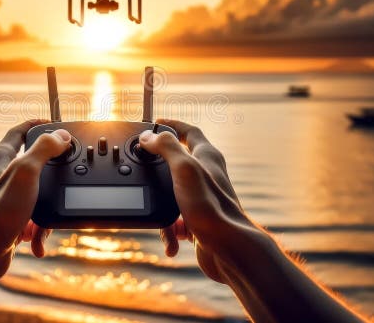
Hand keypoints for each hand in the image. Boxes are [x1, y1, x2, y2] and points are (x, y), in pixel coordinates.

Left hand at [0, 119, 70, 281]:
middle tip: (61, 182)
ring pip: (37, 197)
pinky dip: (37, 231)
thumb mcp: (26, 170)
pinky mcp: (9, 220)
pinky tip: (36, 240)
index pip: (19, 131)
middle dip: (52, 178)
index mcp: (0, 157)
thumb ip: (44, 149)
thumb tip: (61, 135)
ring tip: (40, 224)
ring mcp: (5, 198)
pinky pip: (32, 221)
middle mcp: (0, 175)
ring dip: (44, 212)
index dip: (38, 124)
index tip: (55, 125)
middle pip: (35, 166)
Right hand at [139, 119, 256, 283]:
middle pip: (178, 164)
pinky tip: (173, 237)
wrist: (229, 249)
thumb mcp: (183, 168)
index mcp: (207, 157)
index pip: (190, 131)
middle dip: (159, 171)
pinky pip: (177, 222)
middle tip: (144, 172)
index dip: (172, 124)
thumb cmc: (212, 207)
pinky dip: (171, 230)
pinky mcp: (200, 221)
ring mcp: (203, 199)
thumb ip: (166, 147)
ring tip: (164, 219)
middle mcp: (207, 175)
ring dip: (163, 209)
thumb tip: (148, 136)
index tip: (155, 123)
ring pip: (173, 196)